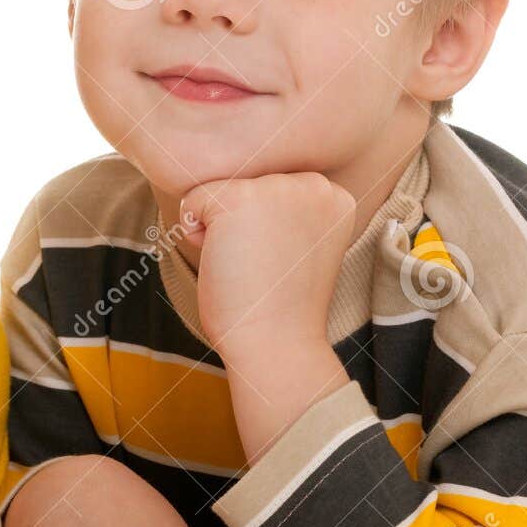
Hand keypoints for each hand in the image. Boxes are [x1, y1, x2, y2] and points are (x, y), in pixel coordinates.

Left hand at [179, 172, 355, 355]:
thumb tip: (247, 194)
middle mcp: (312, 183)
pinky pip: (193, 200)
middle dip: (241, 224)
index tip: (282, 262)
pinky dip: (193, 233)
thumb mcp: (302, 243)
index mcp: (333, 195)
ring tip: (247, 264)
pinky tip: (224, 260)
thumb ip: (287, 210)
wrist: (277, 344)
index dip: (263, 228)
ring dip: (218, 228)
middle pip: (246, 184)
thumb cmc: (281, 305)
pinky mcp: (237, 198)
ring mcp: (276, 187)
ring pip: (219, 190)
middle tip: (264, 266)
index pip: (271, 188)